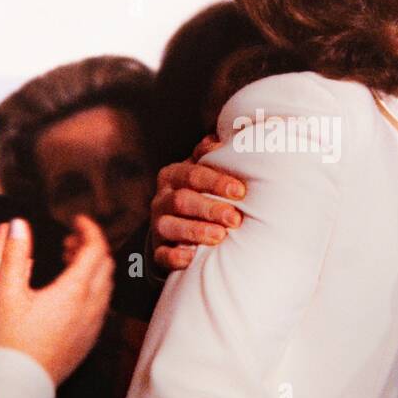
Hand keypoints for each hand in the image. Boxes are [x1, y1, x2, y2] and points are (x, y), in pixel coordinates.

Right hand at [0, 215, 113, 385]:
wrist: (23, 382)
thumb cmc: (12, 340)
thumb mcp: (6, 293)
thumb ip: (14, 255)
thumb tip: (19, 225)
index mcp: (75, 290)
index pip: (96, 249)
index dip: (90, 229)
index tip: (78, 221)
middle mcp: (92, 305)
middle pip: (105, 264)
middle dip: (91, 246)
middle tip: (69, 240)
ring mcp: (94, 323)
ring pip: (106, 284)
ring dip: (93, 267)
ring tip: (68, 262)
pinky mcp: (90, 338)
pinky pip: (101, 304)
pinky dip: (93, 288)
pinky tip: (70, 292)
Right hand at [150, 135, 244, 272]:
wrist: (177, 229)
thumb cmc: (200, 194)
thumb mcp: (203, 172)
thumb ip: (212, 155)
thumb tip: (221, 139)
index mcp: (173, 176)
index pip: (193, 175)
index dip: (216, 182)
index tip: (240, 191)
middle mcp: (161, 199)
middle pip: (182, 200)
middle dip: (210, 209)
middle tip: (235, 218)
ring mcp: (158, 225)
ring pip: (170, 226)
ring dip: (195, 231)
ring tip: (220, 236)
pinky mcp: (157, 251)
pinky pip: (162, 255)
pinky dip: (175, 257)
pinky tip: (192, 258)